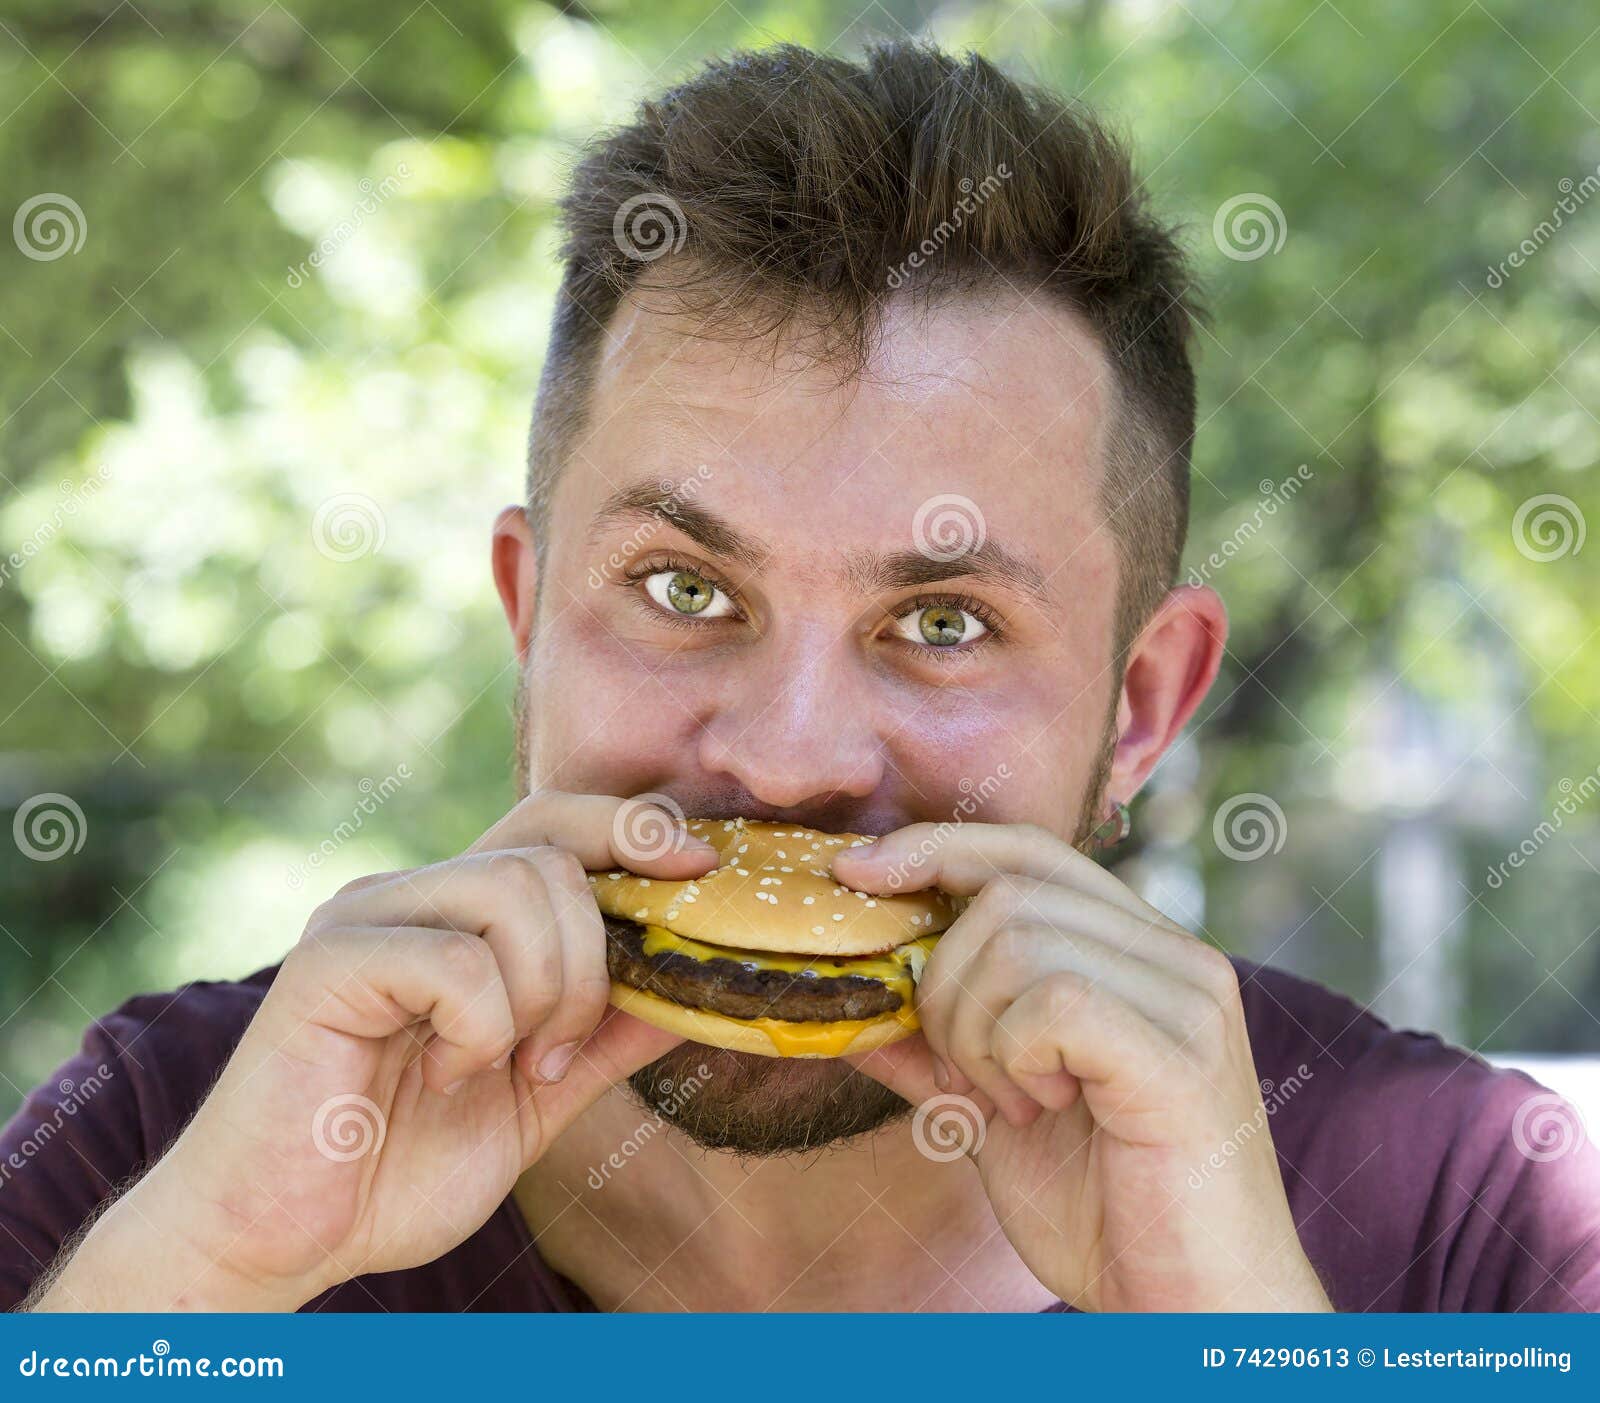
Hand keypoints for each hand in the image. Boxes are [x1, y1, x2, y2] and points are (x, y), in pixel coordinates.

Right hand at [45, 791, 715, 1310]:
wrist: (278, 1241)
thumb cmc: (396, 1165)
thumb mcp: (536, 1097)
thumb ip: (607, 1037)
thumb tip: (699, 989)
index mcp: (455, 916)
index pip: (555, 823)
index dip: (634, 829)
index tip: (703, 866)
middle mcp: (410, 896)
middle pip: (550, 857)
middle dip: (592, 960)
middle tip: (556, 1051)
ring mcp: (365, 918)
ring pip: (513, 890)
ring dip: (544, 995)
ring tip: (503, 1066)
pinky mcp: (329, 962)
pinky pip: (458, 961)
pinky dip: (481, 1029)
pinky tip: (443, 1073)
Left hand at [836, 822, 1331, 1312]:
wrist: (1189, 1312)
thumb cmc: (1105, 1211)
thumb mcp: (991, 1113)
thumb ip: (929, 1047)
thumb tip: (843, 1001)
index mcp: (1140, 951)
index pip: (1027, 849)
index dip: (934, 848)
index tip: (855, 874)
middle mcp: (1175, 954)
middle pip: (1007, 889)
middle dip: (943, 978)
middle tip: (963, 1073)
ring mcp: (1187, 998)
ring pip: (1018, 940)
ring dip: (975, 1031)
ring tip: (1013, 1102)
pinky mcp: (1181, 1054)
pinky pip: (1051, 1000)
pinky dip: (1014, 1056)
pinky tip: (1042, 1108)